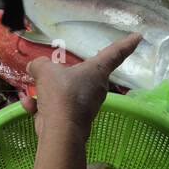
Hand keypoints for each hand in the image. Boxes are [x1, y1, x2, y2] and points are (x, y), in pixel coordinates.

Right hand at [21, 34, 142, 140]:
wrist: (60, 131)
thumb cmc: (60, 94)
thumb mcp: (46, 71)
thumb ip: (40, 65)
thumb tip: (35, 67)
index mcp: (97, 71)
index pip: (115, 53)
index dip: (126, 44)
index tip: (138, 36)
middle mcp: (95, 88)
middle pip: (80, 76)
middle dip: (62, 76)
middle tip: (46, 74)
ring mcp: (86, 106)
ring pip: (63, 94)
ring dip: (46, 93)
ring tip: (32, 95)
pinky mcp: (74, 121)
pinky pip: (57, 108)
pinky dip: (42, 107)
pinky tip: (29, 107)